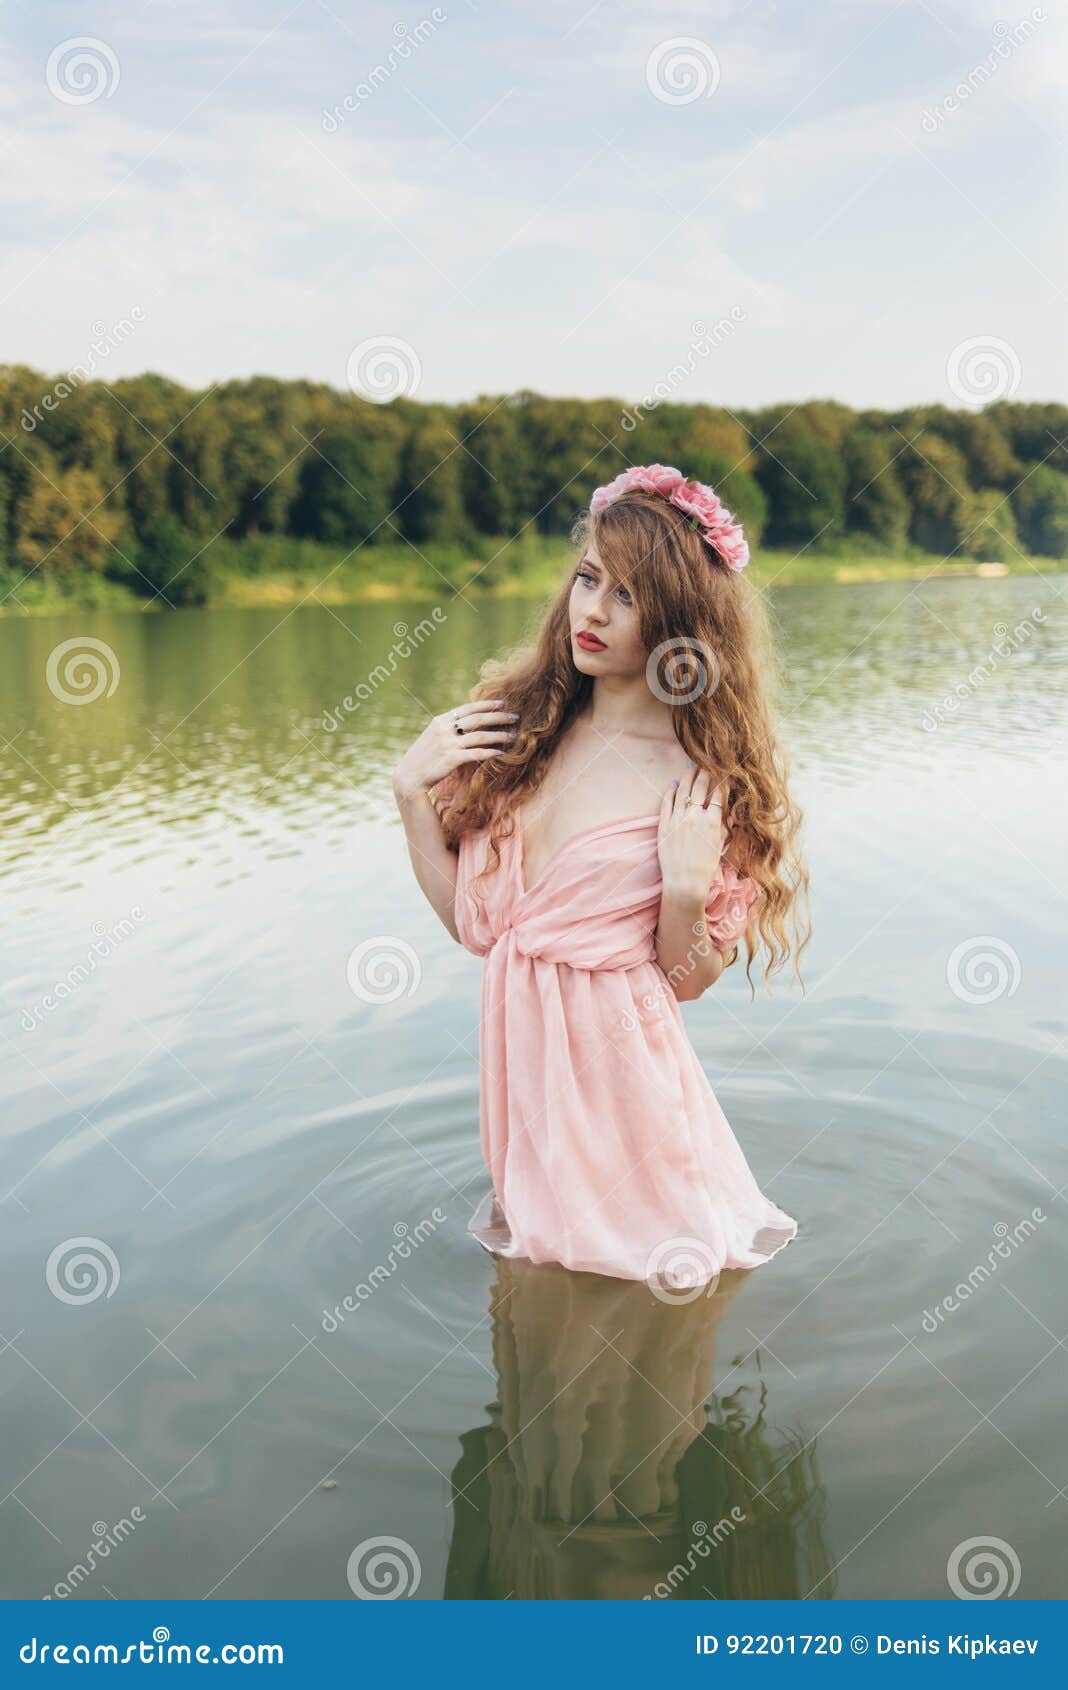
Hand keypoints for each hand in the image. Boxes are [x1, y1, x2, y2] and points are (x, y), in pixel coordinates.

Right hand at [392, 698, 518, 800]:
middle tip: (516, 717)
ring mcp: (447, 744)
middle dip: (499, 716)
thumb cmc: (424, 757)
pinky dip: (491, 752)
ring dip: (499, 735)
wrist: (409, 776)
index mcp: (440, 721)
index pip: (468, 708)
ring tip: (513, 736)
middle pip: (478, 719)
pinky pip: (477, 754)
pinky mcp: (451, 759)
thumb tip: (469, 721)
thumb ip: (449, 727)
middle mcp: (444, 730)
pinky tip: (502, 753)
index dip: (487, 704)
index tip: (503, 703)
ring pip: (480, 736)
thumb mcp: (433, 736)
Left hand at [656, 764, 727, 899]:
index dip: (721, 781)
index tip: (723, 772)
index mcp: (712, 822)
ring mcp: (678, 819)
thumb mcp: (720, 844)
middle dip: (704, 772)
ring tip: (690, 768)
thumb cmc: (706, 867)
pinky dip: (670, 791)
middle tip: (706, 764)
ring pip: (683, 790)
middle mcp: (695, 817)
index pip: (718, 794)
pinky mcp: (664, 824)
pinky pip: (667, 802)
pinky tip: (673, 784)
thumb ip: (724, 825)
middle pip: (701, 786)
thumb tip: (727, 810)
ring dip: (688, 776)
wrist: (685, 882)